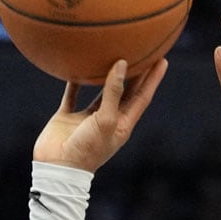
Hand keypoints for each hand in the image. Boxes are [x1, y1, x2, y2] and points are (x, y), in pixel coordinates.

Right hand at [32, 58, 167, 174]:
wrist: (57, 169)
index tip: (162, 59)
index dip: (153, 79)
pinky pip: (73, 94)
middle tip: (145, 51)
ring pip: (101, 92)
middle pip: (126, 92)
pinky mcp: (68, 118)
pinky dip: (75, 81)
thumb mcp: (106, 121)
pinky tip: (77, 65)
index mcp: (122, 125)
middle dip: (137, 73)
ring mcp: (87, 119)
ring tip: (115, 54)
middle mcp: (107, 121)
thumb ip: (114, 93)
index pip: (142, 97)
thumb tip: (122, 63)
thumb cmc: (86, 150)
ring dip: (108, 75)